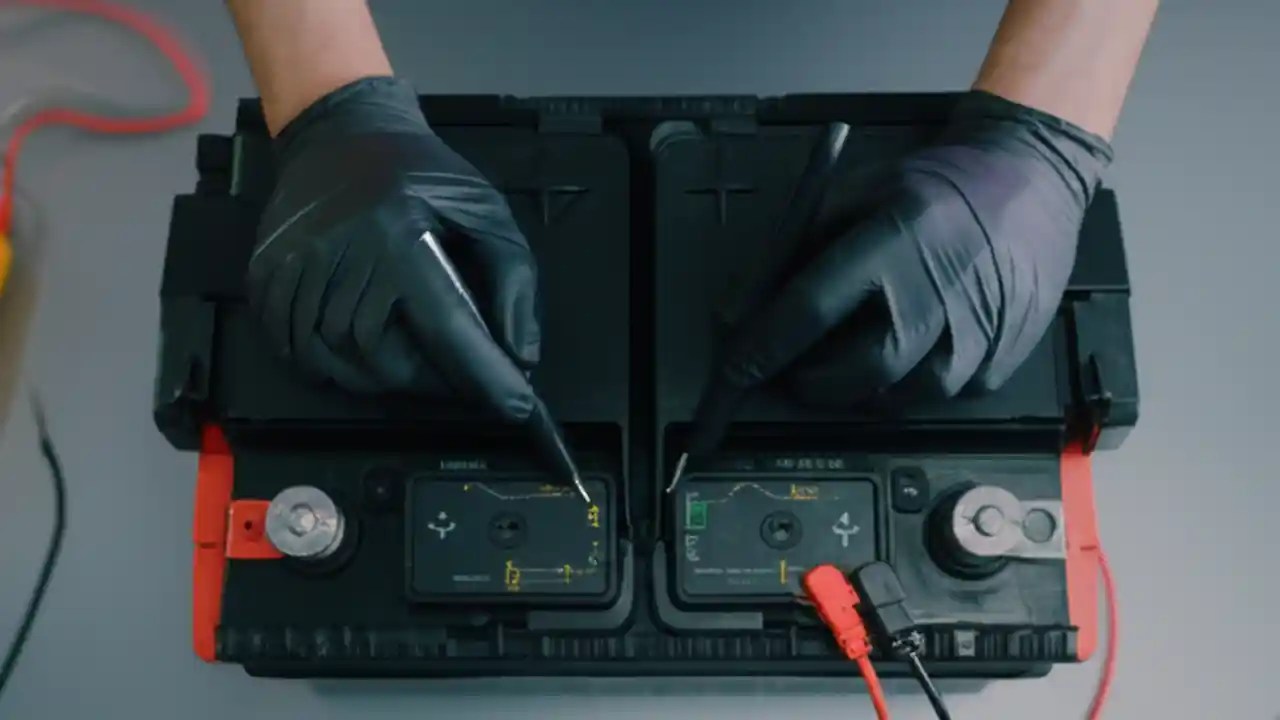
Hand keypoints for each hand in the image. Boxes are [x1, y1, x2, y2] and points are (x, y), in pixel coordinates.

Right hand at [246, 77, 540, 420]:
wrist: (341, 127)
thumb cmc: (420, 170)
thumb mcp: (485, 208)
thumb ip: (513, 278)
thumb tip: (520, 351)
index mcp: (401, 236)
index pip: (446, 327)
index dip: (482, 375)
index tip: (514, 407)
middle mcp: (343, 253)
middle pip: (381, 356)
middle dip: (426, 382)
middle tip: (453, 379)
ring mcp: (297, 265)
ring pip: (334, 359)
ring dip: (376, 377)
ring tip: (409, 365)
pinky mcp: (268, 271)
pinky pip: (292, 345)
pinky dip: (327, 363)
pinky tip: (357, 353)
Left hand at [721, 91, 1112, 406]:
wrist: (1030, 178)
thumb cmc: (934, 187)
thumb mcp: (857, 194)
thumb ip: (800, 250)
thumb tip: (743, 309)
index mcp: (897, 237)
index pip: (812, 306)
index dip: (765, 346)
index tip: (734, 371)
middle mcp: (942, 288)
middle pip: (862, 369)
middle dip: (815, 384)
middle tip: (797, 376)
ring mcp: (982, 329)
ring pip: (903, 395)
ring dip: (862, 392)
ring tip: (848, 368)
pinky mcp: (1005, 355)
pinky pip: (943, 396)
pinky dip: (910, 388)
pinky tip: (905, 358)